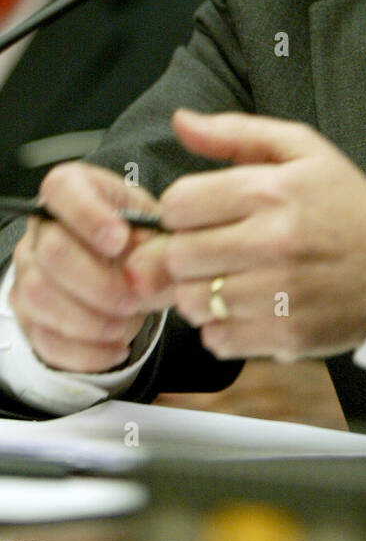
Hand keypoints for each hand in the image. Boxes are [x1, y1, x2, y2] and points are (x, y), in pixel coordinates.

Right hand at [10, 163, 160, 371]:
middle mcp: (43, 227)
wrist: (134, 272)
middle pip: (51, 251)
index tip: (120, 240)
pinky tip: (117, 348)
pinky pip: (43, 338)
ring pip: (40, 297)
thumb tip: (143, 278)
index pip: (63, 188)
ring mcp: (29, 271)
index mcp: (76, 189)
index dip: (88, 215)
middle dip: (98, 283)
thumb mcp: (162, 233)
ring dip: (90, 320)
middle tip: (134, 298)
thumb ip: (159, 249)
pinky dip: (84, 352)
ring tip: (129, 323)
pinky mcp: (29, 314)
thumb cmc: (144, 240)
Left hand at [125, 110, 365, 362]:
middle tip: (214, 248)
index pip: (177, 203)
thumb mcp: (303, 149)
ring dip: (201, 292)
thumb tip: (181, 122)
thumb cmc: (346, 205)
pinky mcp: (284, 335)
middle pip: (178, 256)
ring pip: (190, 301)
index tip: (201, 214)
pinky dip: (222, 327)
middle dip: (187, 251)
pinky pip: (216, 339)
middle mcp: (271, 241)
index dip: (181, 209)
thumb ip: (236, 132)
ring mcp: (278, 293)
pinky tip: (247, 307)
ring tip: (231, 278)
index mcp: (271, 190)